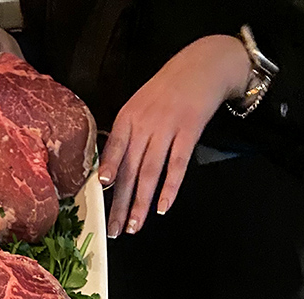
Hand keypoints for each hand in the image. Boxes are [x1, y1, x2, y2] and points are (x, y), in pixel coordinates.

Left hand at [99, 35, 250, 236]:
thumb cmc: (166, 90)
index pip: (113, 149)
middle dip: (121, 202)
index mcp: (127, 117)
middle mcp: (144, 123)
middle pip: (130, 168)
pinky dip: (170, 187)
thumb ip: (126, 135)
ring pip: (150, 172)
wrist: (203, 64)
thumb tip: (110, 172)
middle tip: (115, 229)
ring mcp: (167, 127)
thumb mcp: (138, 106)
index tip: (100, 189)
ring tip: (135, 226)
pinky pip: (177, 164)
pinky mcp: (189, 131)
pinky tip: (163, 207)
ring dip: (142, 203)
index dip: (108, 168)